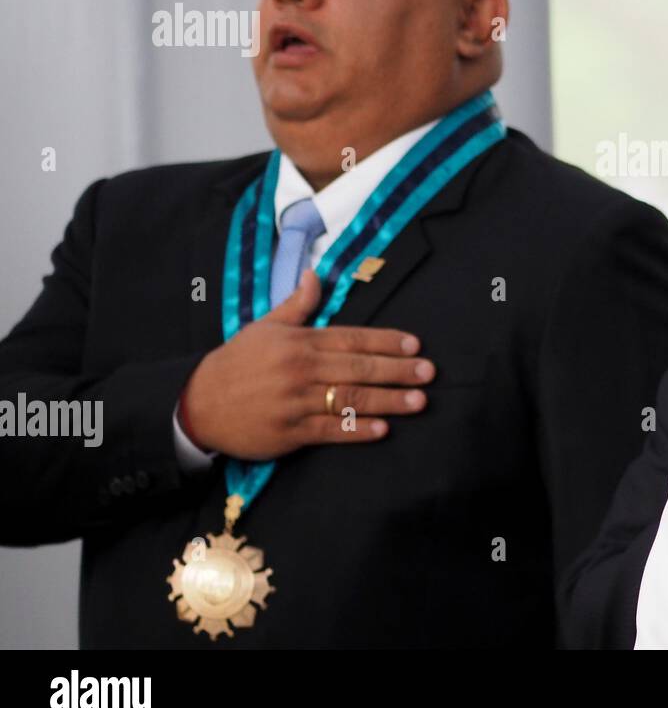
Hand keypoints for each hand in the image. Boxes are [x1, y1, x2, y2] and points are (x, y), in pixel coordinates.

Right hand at [181, 270, 434, 459]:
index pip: (351, 338)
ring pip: (349, 399)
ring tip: (418, 401)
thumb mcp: (266, 326)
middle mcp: (300, 370)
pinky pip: (330, 431)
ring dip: (387, 401)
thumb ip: (298, 304)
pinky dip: (357, 430)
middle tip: (428, 373)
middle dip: (397, 370)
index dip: (385, 342)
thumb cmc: (237, 362)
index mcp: (299, 342)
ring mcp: (295, 403)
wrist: (198, 403)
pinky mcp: (289, 433)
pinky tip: (383, 430)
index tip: (415, 345)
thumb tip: (316, 274)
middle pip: (357, 368)